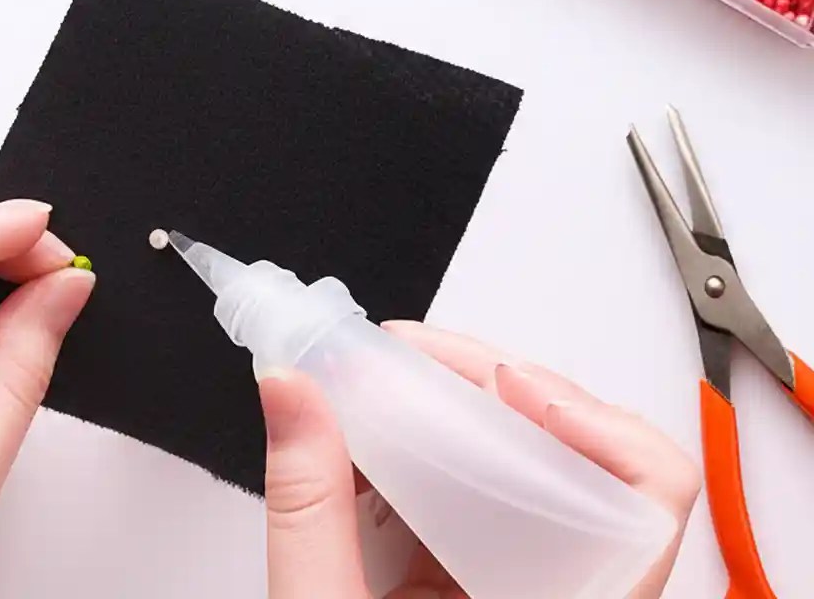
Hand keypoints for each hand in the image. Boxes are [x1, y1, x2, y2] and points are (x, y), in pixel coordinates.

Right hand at [259, 321, 700, 598]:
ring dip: (458, 416)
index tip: (508, 386)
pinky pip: (478, 496)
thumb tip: (292, 396)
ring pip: (527, 471)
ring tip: (392, 385)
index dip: (592, 422)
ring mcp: (521, 593)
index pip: (644, 504)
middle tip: (415, 360)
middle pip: (578, 463)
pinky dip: (428, 453)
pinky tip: (380, 440)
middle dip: (491, 391)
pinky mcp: (476, 584)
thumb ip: (305, 506)